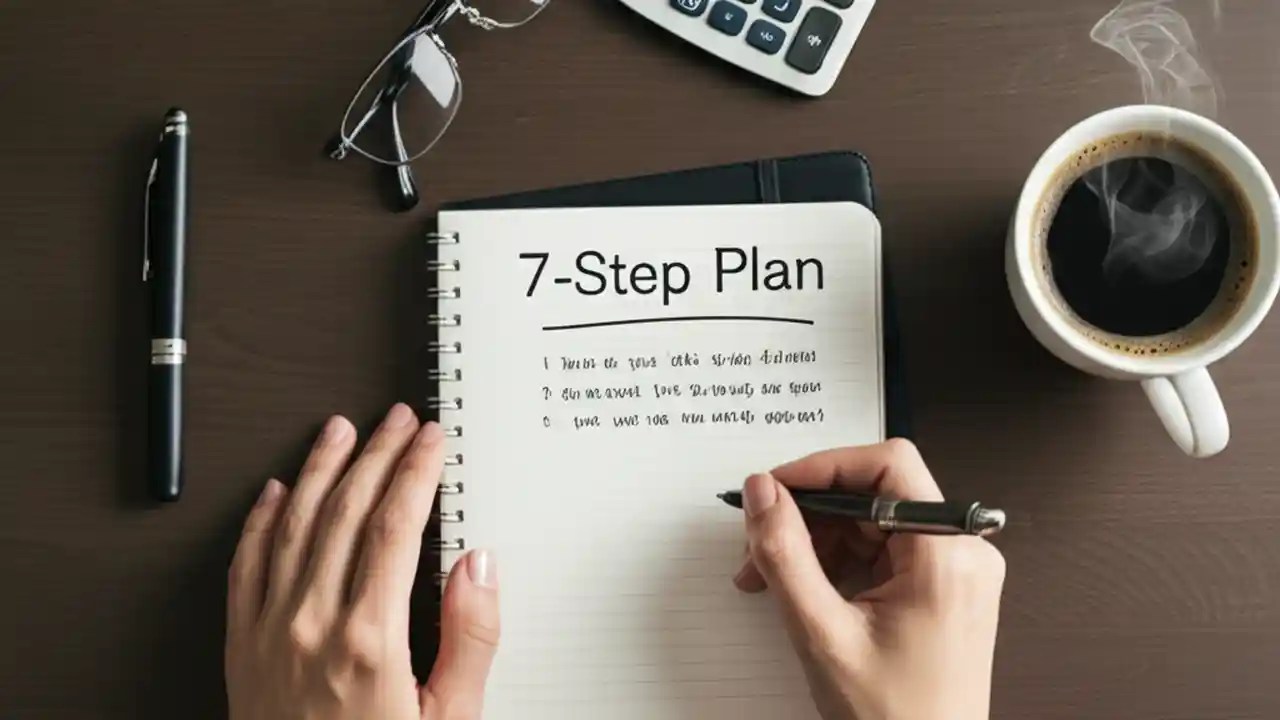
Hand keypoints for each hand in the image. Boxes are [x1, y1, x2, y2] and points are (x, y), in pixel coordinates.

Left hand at [226, 404, 499, 719]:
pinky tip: (275, 493)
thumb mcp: (451, 719)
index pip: (396, 525)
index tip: (431, 440)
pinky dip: (260, 520)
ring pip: (294, 525)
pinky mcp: (243, 648)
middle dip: (375, 454)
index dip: (416, 471)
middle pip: (346, 511)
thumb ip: (471, 638)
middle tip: (396, 421)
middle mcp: (313, 624)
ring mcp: (271, 632)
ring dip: (318, 469)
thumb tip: (480, 566)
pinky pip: (246, 566)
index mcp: (370, 638)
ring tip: (337, 431)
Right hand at [734, 439, 1004, 719]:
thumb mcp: (823, 634)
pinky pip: (881, 550)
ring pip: (872, 521)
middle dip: (809, 513)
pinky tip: (801, 587)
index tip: (776, 488)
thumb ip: (786, 555)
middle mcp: (963, 553)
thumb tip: (763, 493)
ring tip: (769, 576)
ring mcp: (954, 571)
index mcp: (948, 556)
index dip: (824, 467)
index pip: (888, 466)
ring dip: (815, 539)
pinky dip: (835, 561)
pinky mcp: (939, 588)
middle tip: (758, 543)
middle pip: (875, 492)